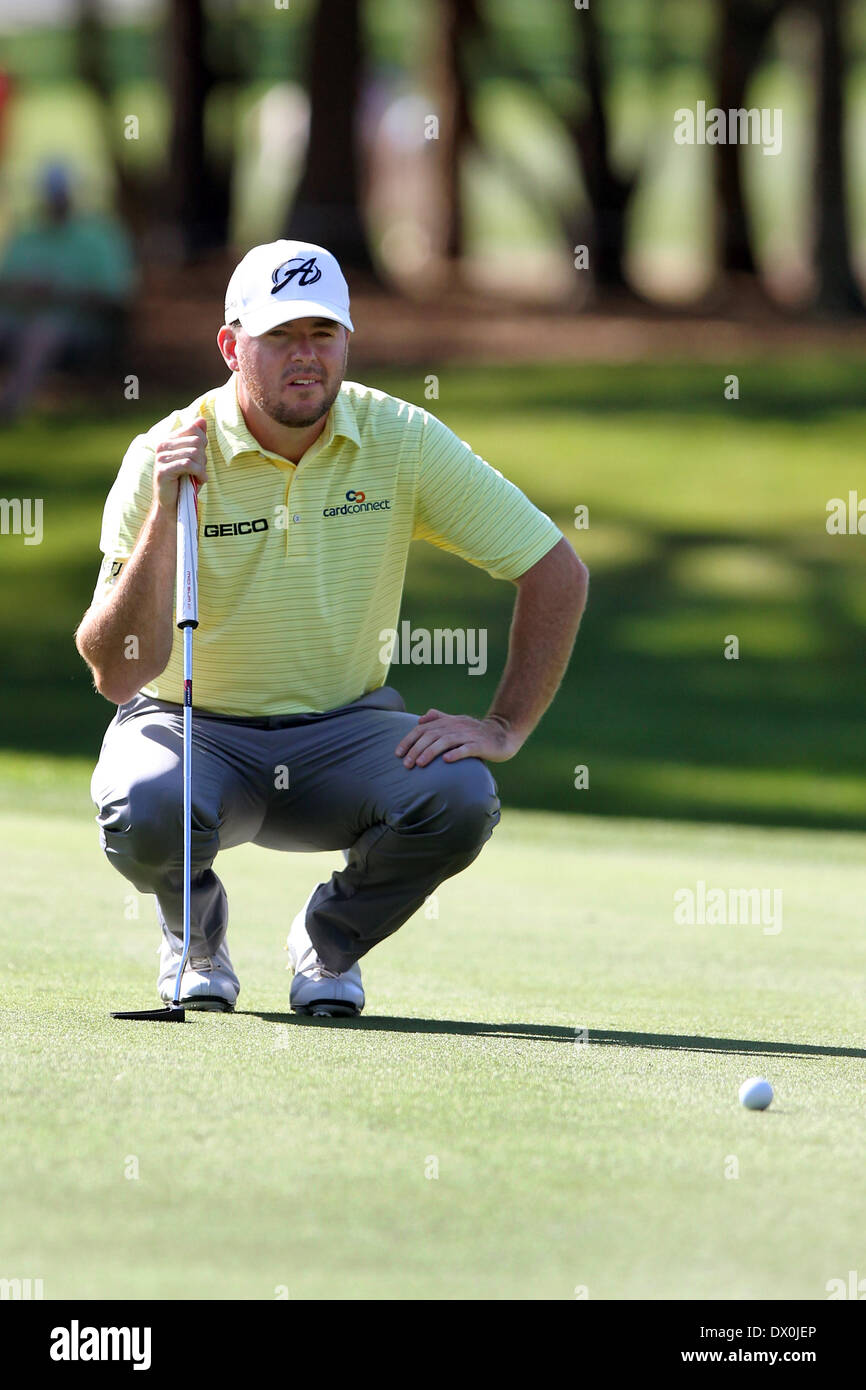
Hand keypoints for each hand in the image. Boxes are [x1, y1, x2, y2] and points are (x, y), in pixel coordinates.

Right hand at [153, 417, 208, 510]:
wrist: (173, 504)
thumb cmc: (185, 481)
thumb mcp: (194, 458)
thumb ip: (197, 438)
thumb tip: (202, 419)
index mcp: (169, 440)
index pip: (194, 428)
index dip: (203, 443)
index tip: (201, 457)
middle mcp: (162, 446)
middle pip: (196, 441)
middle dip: (204, 456)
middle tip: (200, 469)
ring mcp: (161, 458)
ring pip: (194, 453)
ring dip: (202, 467)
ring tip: (200, 476)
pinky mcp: (163, 471)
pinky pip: (188, 465)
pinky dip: (199, 473)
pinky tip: (200, 480)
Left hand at [395, 709, 521, 767]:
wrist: (503, 733)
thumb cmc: (476, 731)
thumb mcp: (456, 722)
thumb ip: (439, 719)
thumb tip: (420, 718)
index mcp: (448, 722)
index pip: (423, 729)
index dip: (409, 740)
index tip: (398, 753)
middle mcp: (456, 726)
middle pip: (431, 735)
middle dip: (416, 749)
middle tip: (406, 764)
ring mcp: (468, 735)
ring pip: (446, 741)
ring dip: (431, 752)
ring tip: (420, 764)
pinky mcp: (480, 745)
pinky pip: (467, 748)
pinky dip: (456, 753)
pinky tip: (446, 760)